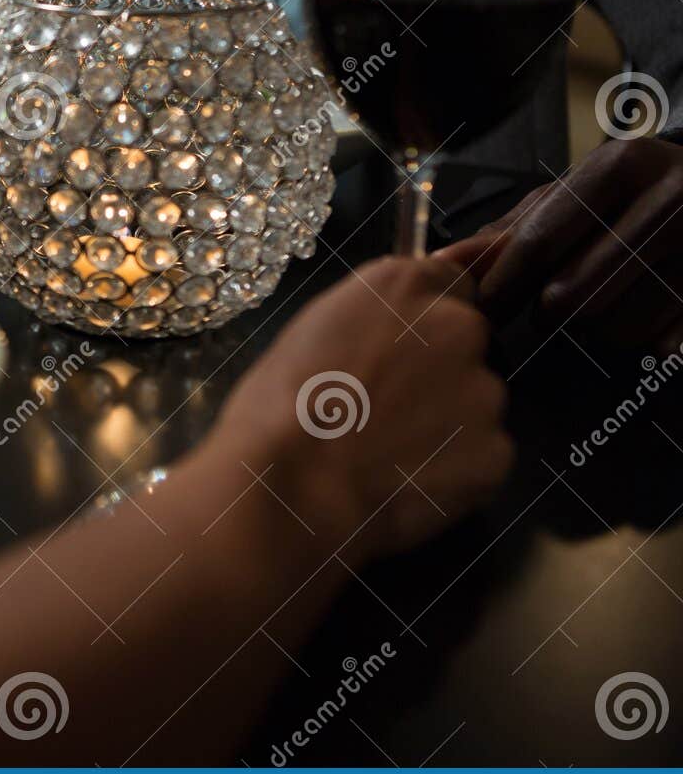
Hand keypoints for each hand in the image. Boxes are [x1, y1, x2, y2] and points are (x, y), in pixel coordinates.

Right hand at [205, 256, 511, 557]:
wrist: (290, 491)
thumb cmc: (277, 410)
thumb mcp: (311, 333)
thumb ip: (368, 319)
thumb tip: (387, 331)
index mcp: (403, 285)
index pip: (447, 282)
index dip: (421, 320)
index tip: (399, 349)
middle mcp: (457, 325)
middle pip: (467, 340)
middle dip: (439, 367)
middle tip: (386, 408)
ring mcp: (485, 391)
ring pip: (476, 400)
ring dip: (448, 420)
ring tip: (389, 452)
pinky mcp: (497, 452)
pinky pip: (482, 454)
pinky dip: (455, 469)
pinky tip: (406, 482)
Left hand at [436, 137, 682, 349]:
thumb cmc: (636, 197)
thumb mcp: (578, 193)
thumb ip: (513, 228)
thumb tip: (445, 263)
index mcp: (620, 166)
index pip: (536, 243)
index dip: (499, 289)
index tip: (477, 314)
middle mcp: (672, 197)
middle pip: (569, 296)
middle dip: (552, 310)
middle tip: (563, 297)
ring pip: (614, 329)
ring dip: (602, 328)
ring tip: (620, 294)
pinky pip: (663, 349)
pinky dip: (651, 342)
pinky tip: (658, 309)